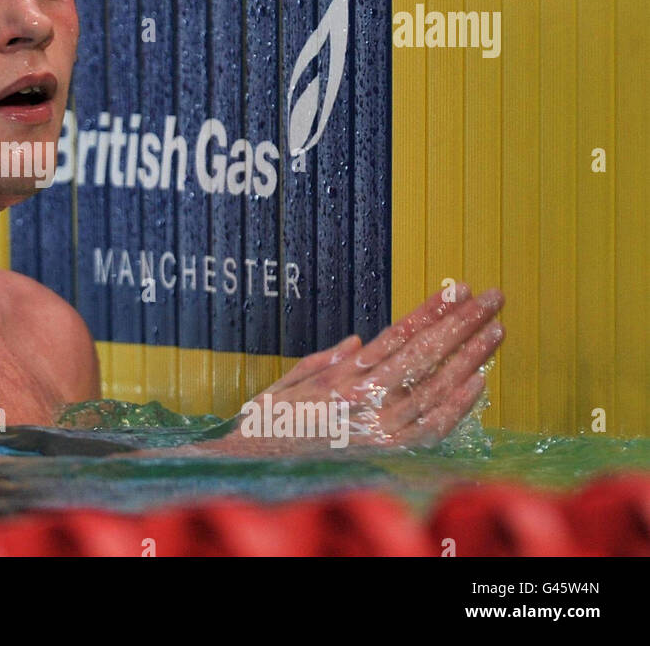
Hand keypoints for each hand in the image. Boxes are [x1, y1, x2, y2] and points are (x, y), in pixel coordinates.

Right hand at [216, 281, 504, 453]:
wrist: (256, 462)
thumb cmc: (270, 420)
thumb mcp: (290, 380)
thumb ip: (325, 359)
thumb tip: (360, 342)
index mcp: (342, 373)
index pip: (398, 334)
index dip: (431, 310)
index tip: (459, 289)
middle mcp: (362, 395)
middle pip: (424, 354)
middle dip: (462, 323)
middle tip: (493, 299)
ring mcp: (377, 424)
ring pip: (434, 385)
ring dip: (469, 357)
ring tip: (495, 330)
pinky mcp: (385, 449)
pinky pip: (431, 426)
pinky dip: (457, 404)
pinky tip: (479, 381)